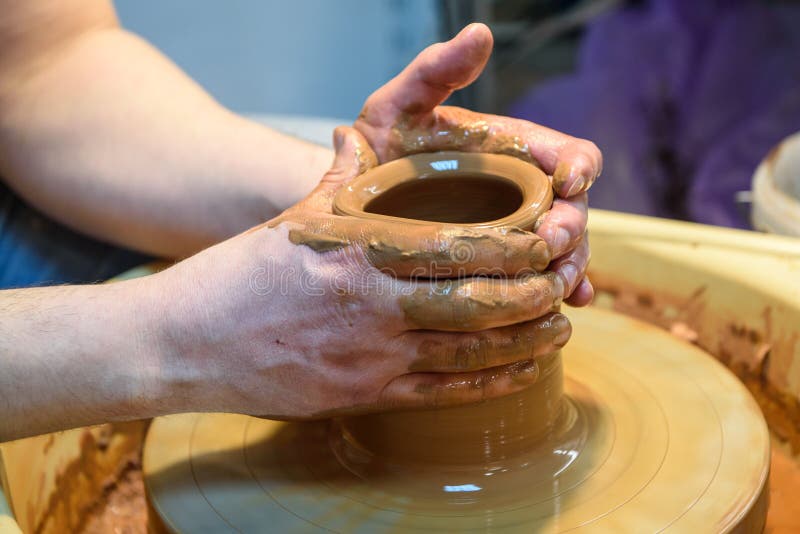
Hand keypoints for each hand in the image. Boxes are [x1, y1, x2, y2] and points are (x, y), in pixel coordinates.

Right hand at [150, 128, 570, 418]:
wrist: (186, 342)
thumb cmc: (239, 274)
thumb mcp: (293, 219)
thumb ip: (338, 179)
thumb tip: (354, 135)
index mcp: (359, 252)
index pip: (460, 248)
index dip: (517, 248)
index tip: (549, 240)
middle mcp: (373, 307)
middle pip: (479, 303)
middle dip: (536, 295)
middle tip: (568, 281)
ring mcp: (370, 359)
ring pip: (471, 355)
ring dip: (527, 343)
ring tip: (561, 329)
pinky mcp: (362, 397)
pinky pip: (443, 394)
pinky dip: (491, 385)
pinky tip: (520, 374)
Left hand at [354, 23, 600, 305]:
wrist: (355, 200)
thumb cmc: (380, 148)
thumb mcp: (399, 107)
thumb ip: (436, 71)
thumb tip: (480, 33)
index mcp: (512, 152)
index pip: (568, 155)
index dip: (577, 167)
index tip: (568, 182)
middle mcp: (524, 193)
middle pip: (574, 210)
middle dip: (571, 228)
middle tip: (549, 246)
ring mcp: (518, 232)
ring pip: (566, 251)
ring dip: (569, 266)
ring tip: (553, 286)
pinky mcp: (507, 266)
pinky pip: (544, 279)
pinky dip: (562, 290)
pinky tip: (566, 304)